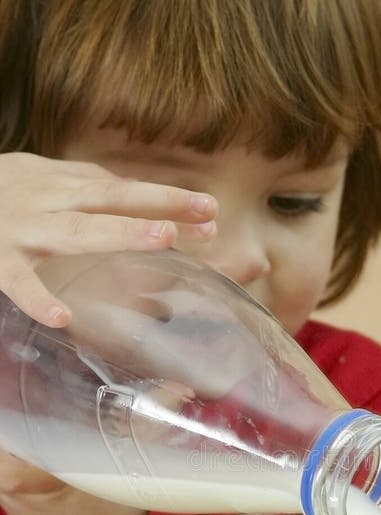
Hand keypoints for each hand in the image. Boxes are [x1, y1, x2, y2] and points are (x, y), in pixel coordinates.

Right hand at [0, 152, 216, 327]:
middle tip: (203, 216)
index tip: (211, 211)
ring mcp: (24, 230)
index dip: (167, 198)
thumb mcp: (47, 182)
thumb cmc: (5, 193)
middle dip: (158, 204)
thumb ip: (93, 195)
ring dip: (121, 232)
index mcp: (63, 186)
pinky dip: (37, 299)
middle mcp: (49, 201)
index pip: (123, 190)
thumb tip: (153, 211)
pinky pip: (18, 283)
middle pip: (112, 200)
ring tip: (163, 237)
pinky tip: (62, 316)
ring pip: (76, 230)